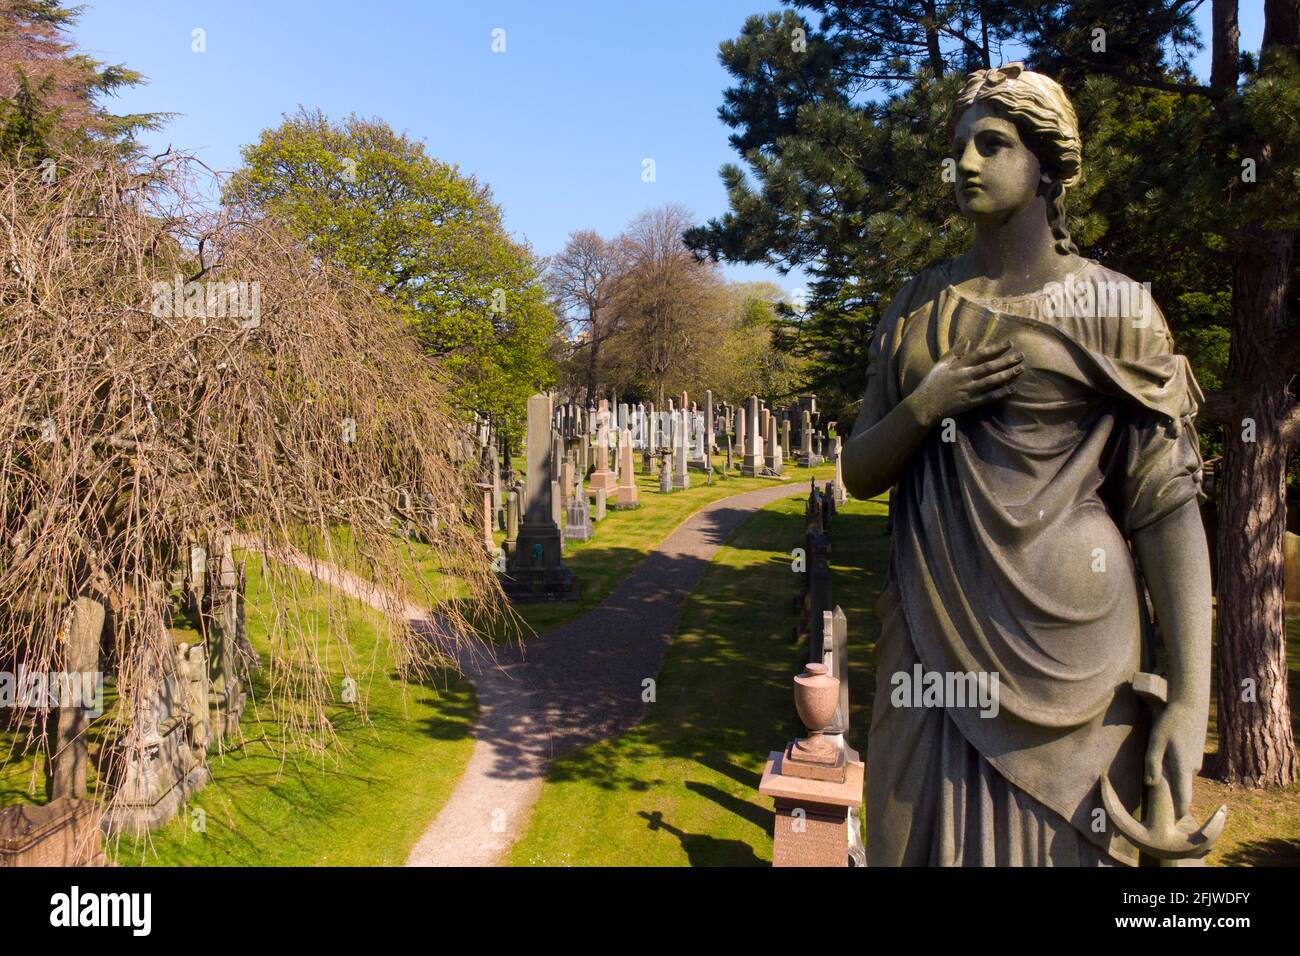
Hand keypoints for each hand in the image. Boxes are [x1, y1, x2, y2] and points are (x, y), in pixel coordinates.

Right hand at [908, 338, 1023, 427]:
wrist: (924, 405)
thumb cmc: (931, 383)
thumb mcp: (941, 364)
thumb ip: (955, 351)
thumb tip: (966, 339)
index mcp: (958, 366)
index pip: (981, 354)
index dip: (996, 348)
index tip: (1009, 343)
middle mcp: (965, 376)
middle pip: (990, 367)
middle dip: (1007, 361)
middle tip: (1022, 356)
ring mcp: (968, 390)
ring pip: (992, 381)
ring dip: (1007, 375)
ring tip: (1021, 369)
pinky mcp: (970, 403)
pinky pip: (988, 397)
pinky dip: (1001, 393)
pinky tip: (1012, 389)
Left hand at [1145, 700, 1205, 818]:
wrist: (1190, 704)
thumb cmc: (1170, 722)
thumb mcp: (1156, 741)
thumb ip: (1153, 763)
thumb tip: (1151, 784)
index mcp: (1182, 768)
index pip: (1183, 798)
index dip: (1179, 812)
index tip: (1173, 824)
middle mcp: (1192, 768)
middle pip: (1182, 790)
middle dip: (1172, 797)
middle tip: (1159, 805)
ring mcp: (1196, 762)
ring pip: (1181, 777)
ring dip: (1172, 779)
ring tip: (1157, 778)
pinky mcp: (1195, 754)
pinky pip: (1183, 768)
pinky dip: (1175, 768)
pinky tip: (1166, 758)